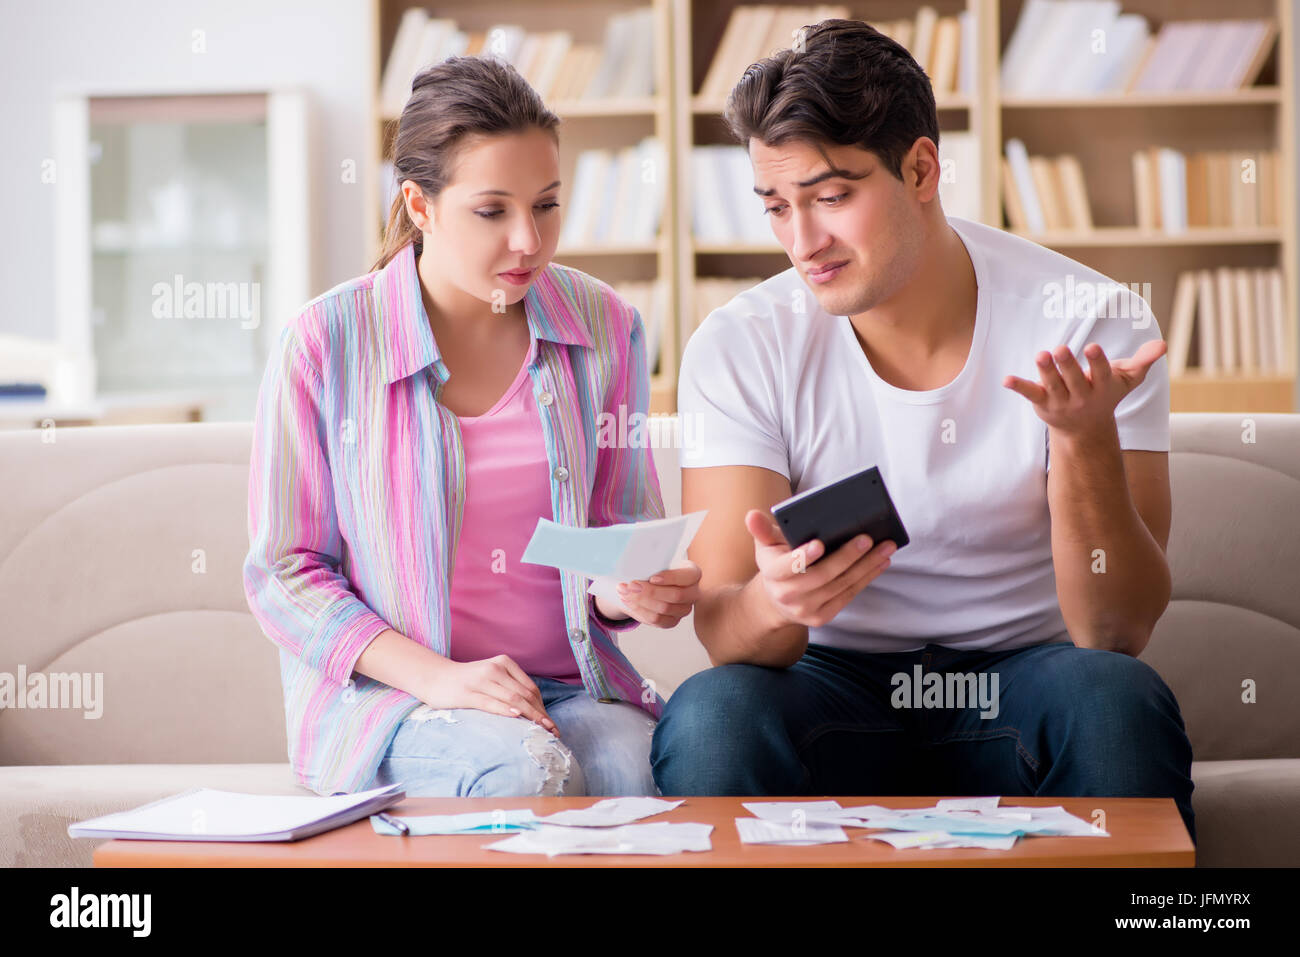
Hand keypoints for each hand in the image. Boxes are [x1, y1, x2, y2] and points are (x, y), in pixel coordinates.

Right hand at [420, 654, 559, 737]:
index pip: (530, 688)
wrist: (435, 677)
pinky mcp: (467, 693)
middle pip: (524, 694)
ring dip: (530, 716)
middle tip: (552, 732)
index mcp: (504, 663)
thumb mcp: (492, 678)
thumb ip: (510, 687)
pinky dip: (505, 710)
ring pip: (512, 698)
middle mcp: (495, 669)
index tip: (551, 724)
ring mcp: (481, 680)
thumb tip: (533, 711)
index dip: (543, 707)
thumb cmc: (467, 682)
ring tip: (542, 730)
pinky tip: (516, 717)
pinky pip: (490, 702)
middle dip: (540, 714)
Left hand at [614, 561, 701, 627]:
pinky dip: (640, 610)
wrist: (649, 584)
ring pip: (664, 609)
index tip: (652, 578)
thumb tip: (635, 562)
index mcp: (693, 574)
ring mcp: (683, 609)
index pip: (687, 577)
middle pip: (676, 595)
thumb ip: (652, 561)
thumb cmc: (655, 569)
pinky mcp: (672, 621)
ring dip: (641, 601)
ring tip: (625, 592)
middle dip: (650, 591)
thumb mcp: (656, 561)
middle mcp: (692, 593)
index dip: (671, 578)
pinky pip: (656, 619)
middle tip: (631, 585)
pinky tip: (629, 601)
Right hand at [745, 508, 894, 627]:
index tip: (820, 543)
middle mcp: (787, 595)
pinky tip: (880, 562)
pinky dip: (867, 578)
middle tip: (867, 538)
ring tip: (885, 547)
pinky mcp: (822, 617)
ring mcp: (806, 609)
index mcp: (772, 574)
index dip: (803, 557)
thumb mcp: (765, 544)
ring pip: (841, 585)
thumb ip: (762, 529)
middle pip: (822, 576)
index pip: (787, 566)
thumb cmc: (776, 562)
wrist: (776, 600)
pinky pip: (848, 595)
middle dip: (846, 557)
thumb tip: (751, 515)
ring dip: (866, 566)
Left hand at [1002, 340, 1166, 437]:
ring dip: (1045, 371)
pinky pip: (1030, 393)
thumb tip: (1163, 345)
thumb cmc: (1107, 395)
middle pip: (1074, 379)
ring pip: (1052, 385)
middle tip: (1060, 349)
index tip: (1092, 348)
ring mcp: (1061, 400)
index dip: (1096, 362)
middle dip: (1067, 365)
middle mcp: (1081, 395)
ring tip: (1041, 355)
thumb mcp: (1127, 380)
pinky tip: (1006, 379)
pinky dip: (1018, 386)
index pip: (1101, 374)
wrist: (1085, 429)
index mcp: (1102, 387)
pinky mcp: (1043, 402)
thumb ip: (1143, 361)